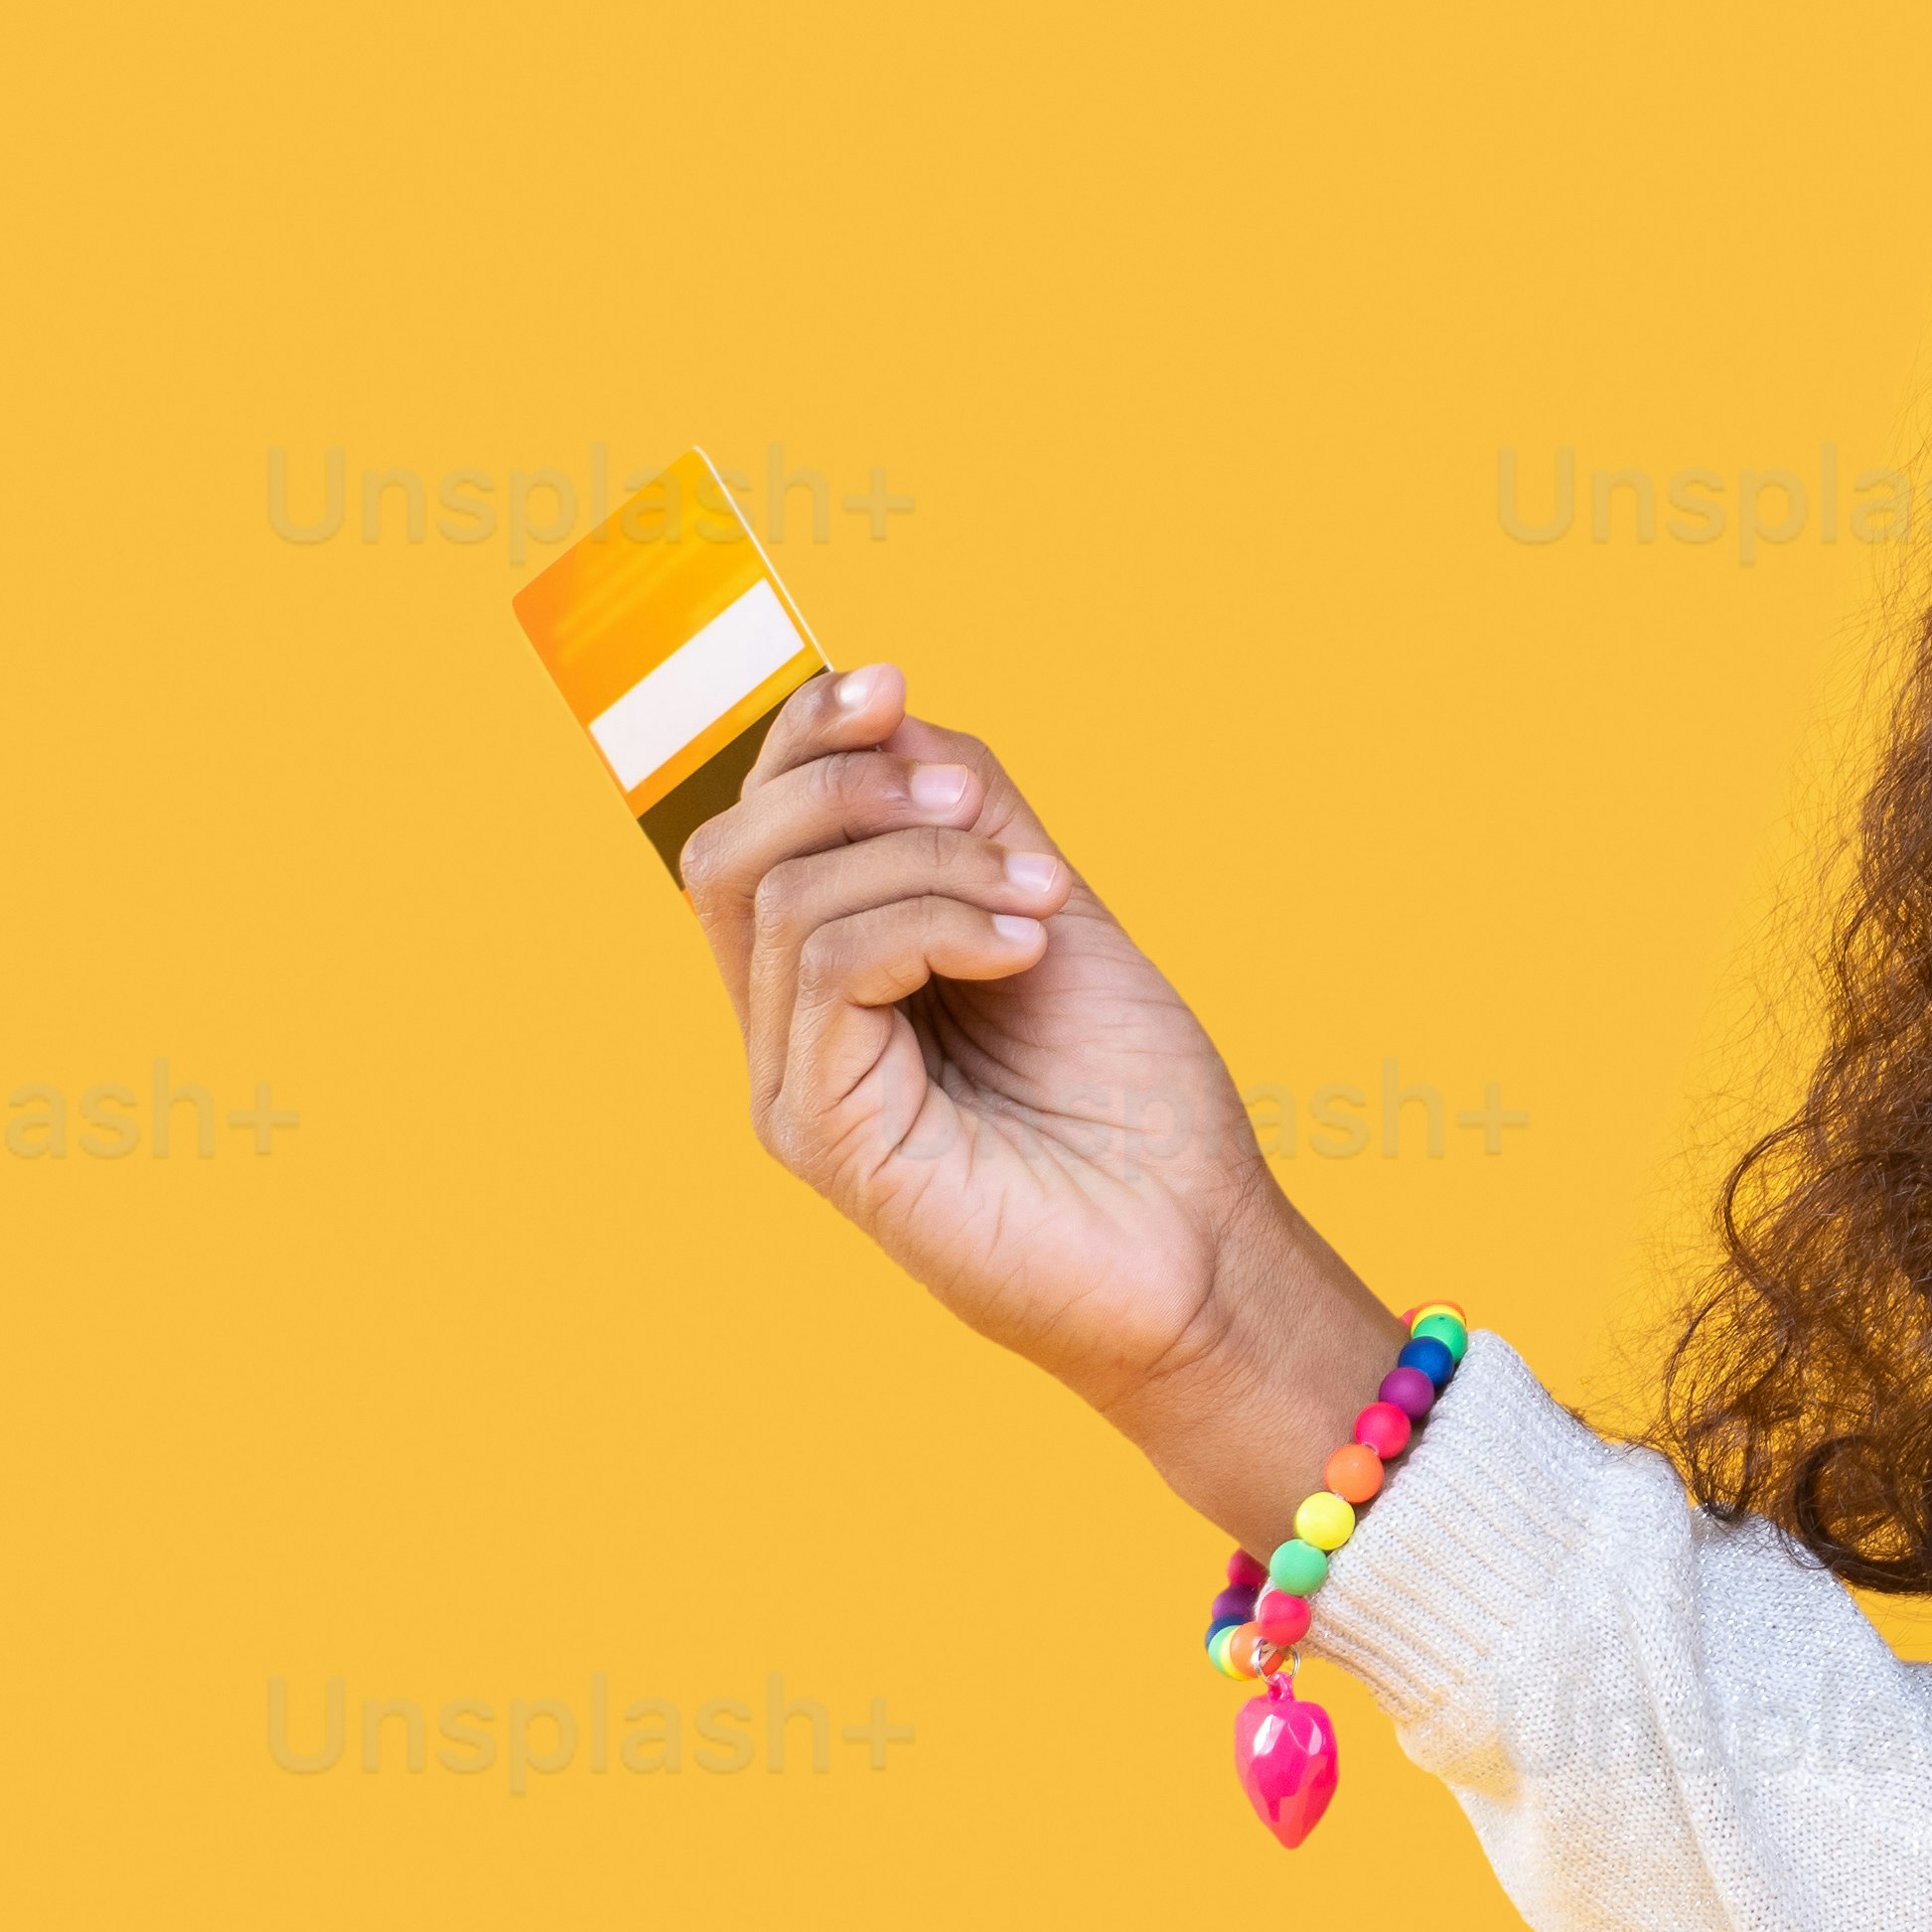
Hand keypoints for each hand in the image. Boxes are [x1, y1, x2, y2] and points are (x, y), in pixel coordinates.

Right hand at [675, 665, 1403, 1543]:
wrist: (1201, 1248)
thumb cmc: (1136, 1101)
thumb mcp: (1050, 911)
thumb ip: (969, 817)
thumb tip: (886, 707)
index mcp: (834, 984)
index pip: (757, 832)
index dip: (802, 740)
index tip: (890, 683)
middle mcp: (794, 1039)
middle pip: (729, 854)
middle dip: (842, 782)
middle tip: (973, 802)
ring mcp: (800, 1092)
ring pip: (788, 899)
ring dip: (931, 861)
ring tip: (1038, 904)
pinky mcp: (830, 1139)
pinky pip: (831, 971)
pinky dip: (934, 922)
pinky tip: (1022, 947)